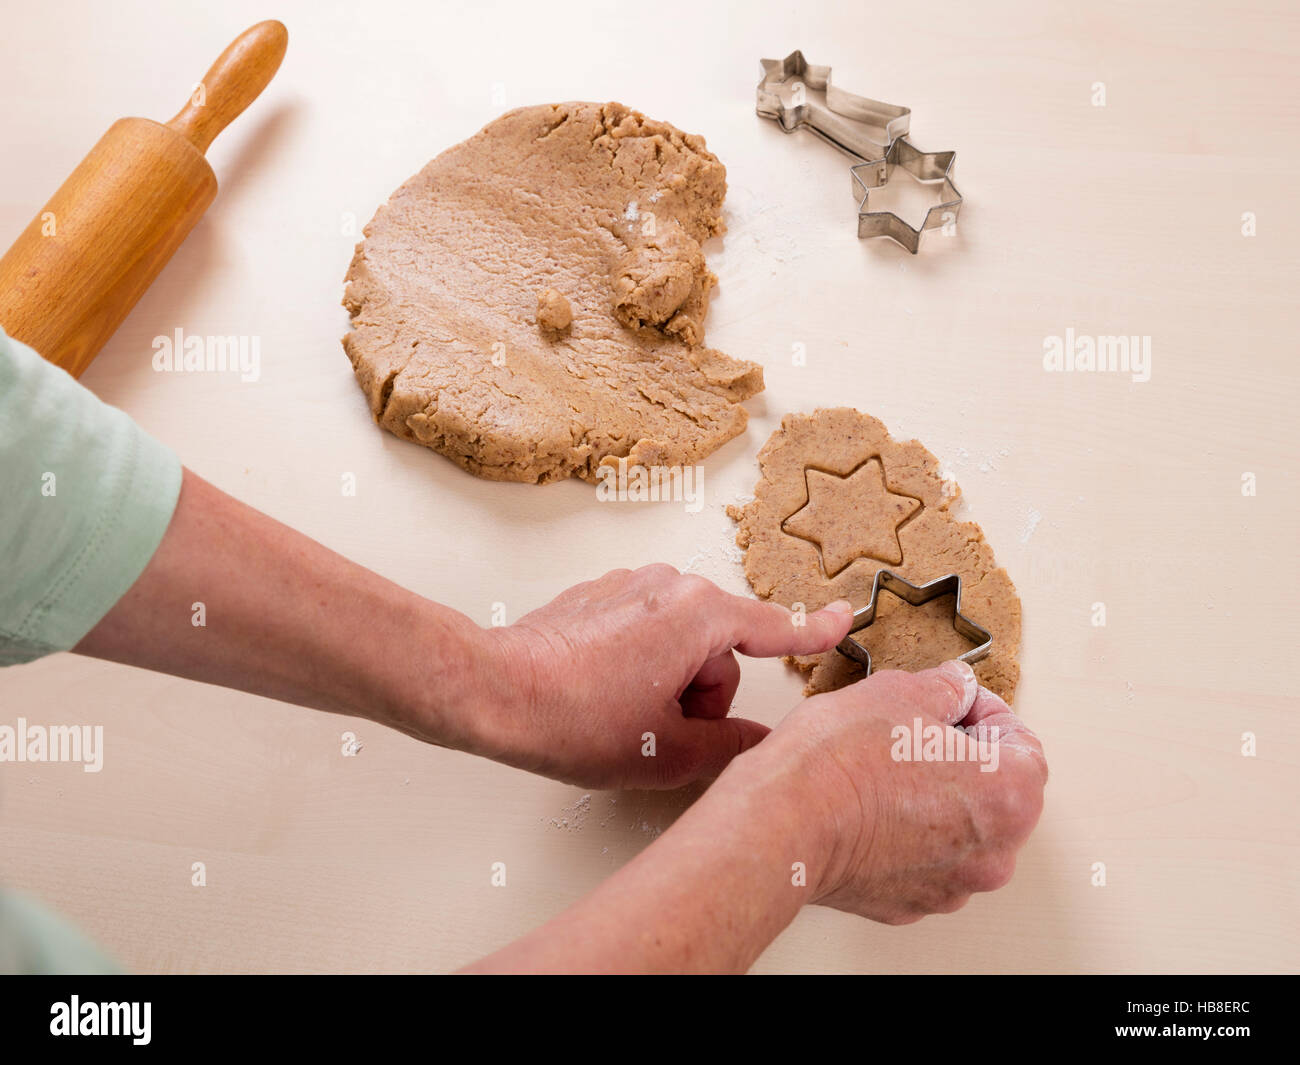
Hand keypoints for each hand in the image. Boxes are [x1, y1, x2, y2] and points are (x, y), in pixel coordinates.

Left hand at [470, 564, 854, 787]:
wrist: (495, 691)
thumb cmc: (572, 718)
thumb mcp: (667, 753)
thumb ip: (730, 747)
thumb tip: (756, 743)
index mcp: (698, 616)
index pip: (774, 627)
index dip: (813, 633)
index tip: (843, 620)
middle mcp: (668, 585)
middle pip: (720, 651)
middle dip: (702, 695)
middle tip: (660, 730)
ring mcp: (631, 585)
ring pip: (682, 644)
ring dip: (668, 682)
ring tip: (622, 714)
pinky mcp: (601, 594)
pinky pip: (645, 631)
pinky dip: (638, 664)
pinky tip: (602, 692)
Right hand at [750, 661, 1046, 922]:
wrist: (783, 822)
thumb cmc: (841, 764)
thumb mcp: (902, 691)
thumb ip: (946, 687)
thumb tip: (954, 688)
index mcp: (1008, 797)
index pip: (1023, 742)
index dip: (985, 710)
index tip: (955, 701)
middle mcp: (991, 853)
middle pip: (996, 793)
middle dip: (962, 758)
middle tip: (916, 731)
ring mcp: (950, 886)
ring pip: (958, 830)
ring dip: (934, 799)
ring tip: (884, 768)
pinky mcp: (907, 903)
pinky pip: (921, 860)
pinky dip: (904, 834)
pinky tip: (869, 805)